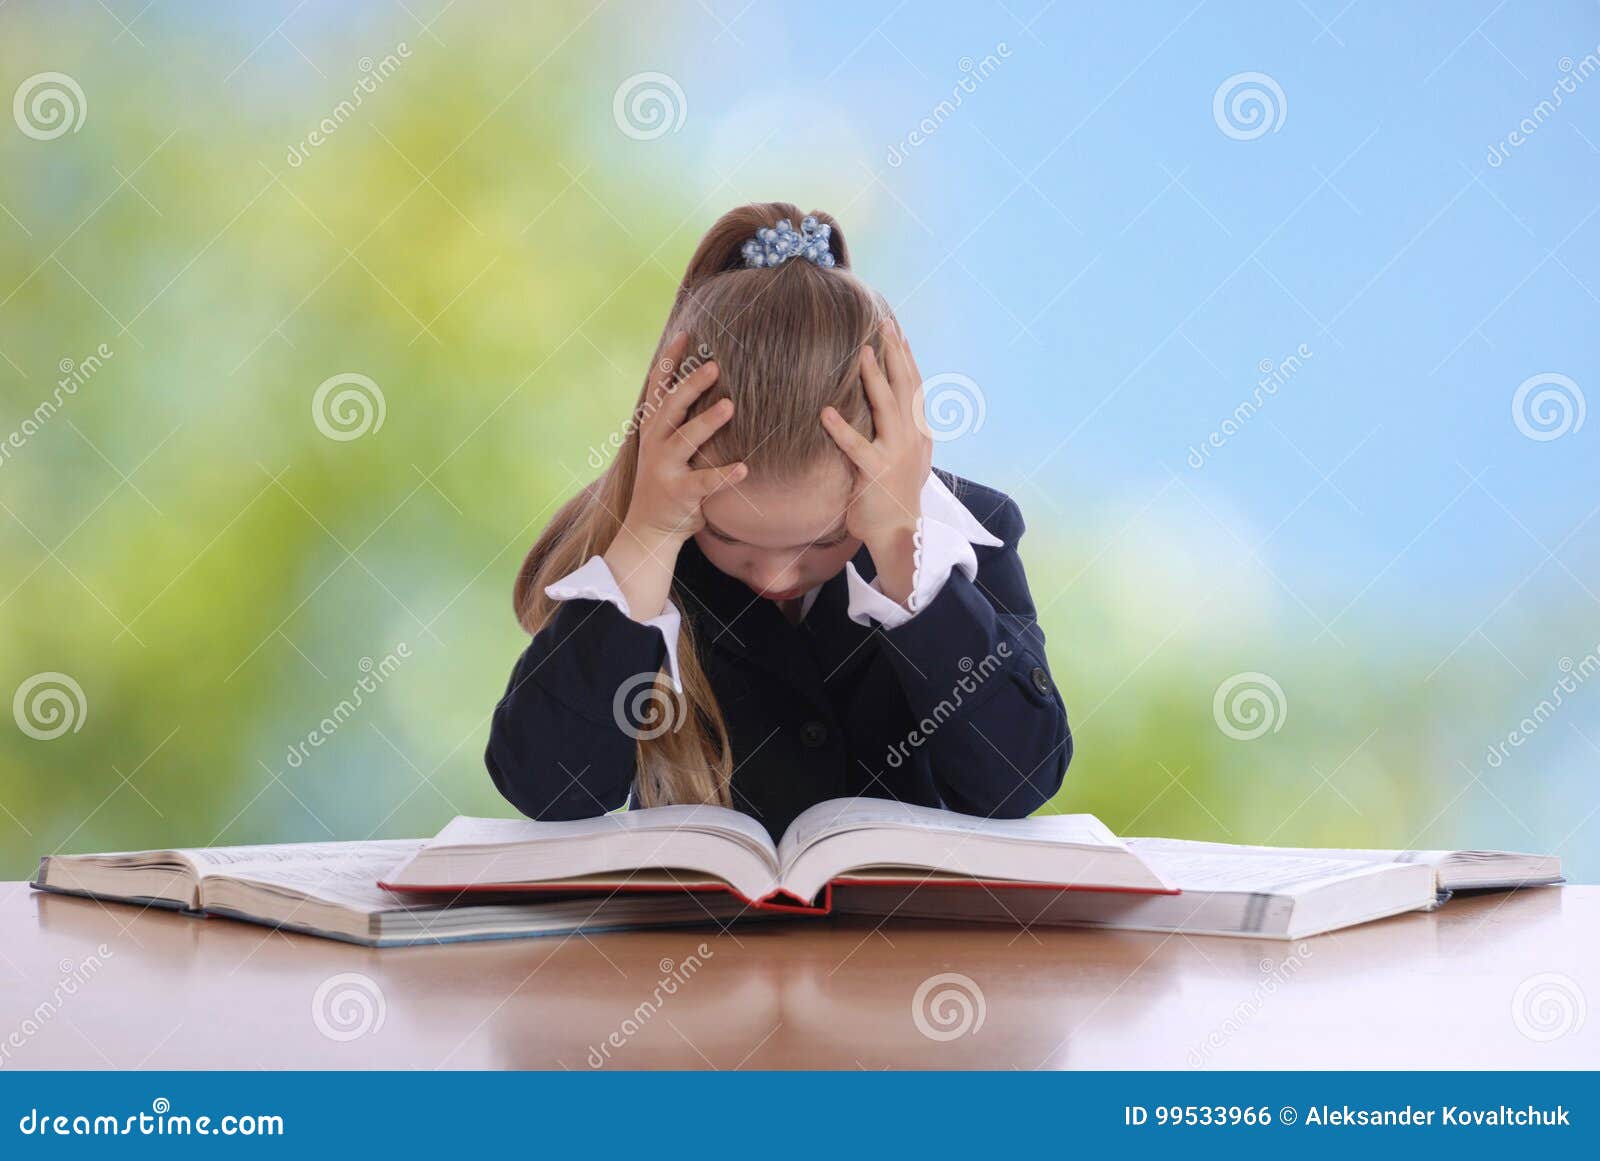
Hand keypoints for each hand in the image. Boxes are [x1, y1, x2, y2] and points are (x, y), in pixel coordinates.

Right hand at [605, 333, 744, 620]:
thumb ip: (679, 417)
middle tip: (714, 365)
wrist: (648, 528)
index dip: (669, 361)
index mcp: (653, 428)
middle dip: (690, 385)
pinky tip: (743, 468)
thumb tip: (704, 377)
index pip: (658, 388)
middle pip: (671, 408)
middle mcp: (655, 444)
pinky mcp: (679, 494)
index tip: (685, 334)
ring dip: (706, 423)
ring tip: (729, 406)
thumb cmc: (666, 478)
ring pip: (684, 441)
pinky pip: (704, 483)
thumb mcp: (665, 444)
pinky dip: (724, 475)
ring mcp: (664, 469)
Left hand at [820, 318, 932, 606]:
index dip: (906, 357)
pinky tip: (825, 412)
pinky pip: (857, 447)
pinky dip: (842, 429)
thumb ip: (902, 431)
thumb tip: (895, 406)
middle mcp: (911, 437)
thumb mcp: (907, 458)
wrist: (899, 533)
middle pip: (905, 387)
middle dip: (895, 353)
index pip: (914, 386)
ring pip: (887, 407)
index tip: (896, 330)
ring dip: (874, 378)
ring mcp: (896, 454)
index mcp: (918, 432)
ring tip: (861, 352)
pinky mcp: (876, 473)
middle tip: (884, 323)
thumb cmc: (895, 495)